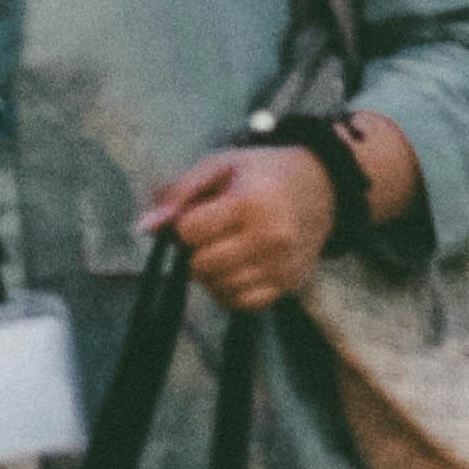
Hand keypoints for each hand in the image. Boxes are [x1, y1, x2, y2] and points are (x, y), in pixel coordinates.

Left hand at [142, 144, 336, 310]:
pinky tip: (234, 267)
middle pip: (200, 265)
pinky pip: (242, 304)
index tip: (195, 213)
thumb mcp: (220, 165)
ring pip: (218, 288)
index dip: (182, 223)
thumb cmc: (263, 172)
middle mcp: (271, 240)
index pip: (189, 232)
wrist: (323, 187)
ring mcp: (282, 267)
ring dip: (209, 272)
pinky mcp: (289, 286)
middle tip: (208, 232)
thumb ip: (180, 192)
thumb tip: (146, 227)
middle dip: (194, 250)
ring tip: (223, 247)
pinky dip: (228, 290)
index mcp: (251, 203)